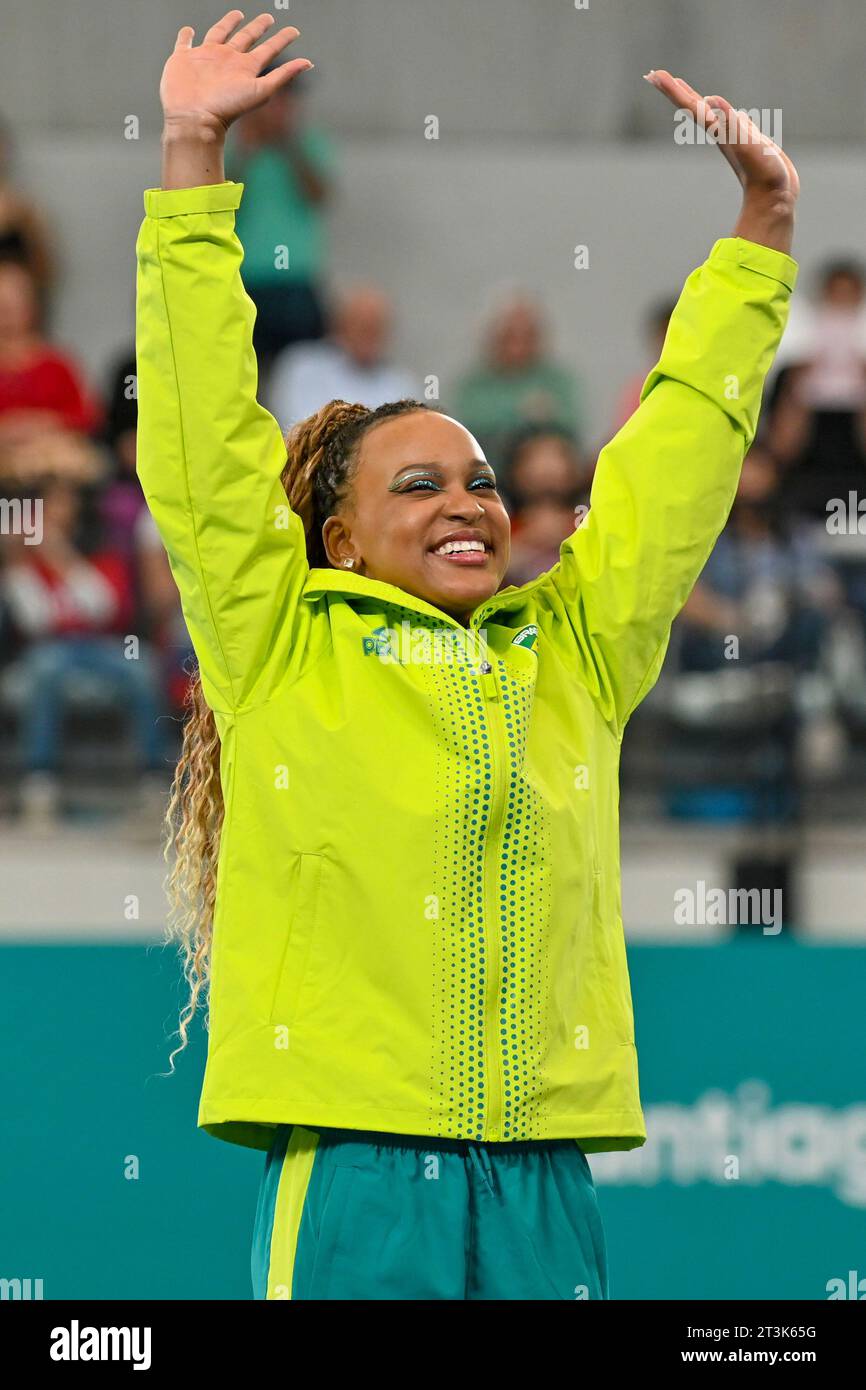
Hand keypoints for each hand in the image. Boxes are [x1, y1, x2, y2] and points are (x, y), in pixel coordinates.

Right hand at [160, 10, 311, 135]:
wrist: (195, 118)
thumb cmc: (227, 108)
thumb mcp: (262, 91)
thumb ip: (284, 75)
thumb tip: (309, 63)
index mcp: (244, 68)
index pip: (268, 50)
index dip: (282, 40)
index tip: (294, 31)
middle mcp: (227, 61)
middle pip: (246, 38)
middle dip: (257, 28)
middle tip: (268, 18)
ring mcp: (205, 59)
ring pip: (218, 34)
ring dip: (228, 24)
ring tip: (237, 15)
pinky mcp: (182, 59)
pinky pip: (184, 43)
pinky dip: (186, 36)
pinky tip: (188, 31)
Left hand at [645, 71, 797, 251]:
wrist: (774, 200)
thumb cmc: (762, 173)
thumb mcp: (746, 144)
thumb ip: (729, 122)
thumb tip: (709, 100)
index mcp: (717, 130)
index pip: (690, 105)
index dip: (672, 89)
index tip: (653, 75)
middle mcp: (721, 132)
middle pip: (692, 106)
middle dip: (674, 90)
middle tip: (654, 75)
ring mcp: (733, 137)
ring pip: (708, 112)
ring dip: (693, 98)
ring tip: (679, 86)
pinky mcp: (748, 141)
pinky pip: (730, 119)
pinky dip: (723, 110)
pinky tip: (722, 108)